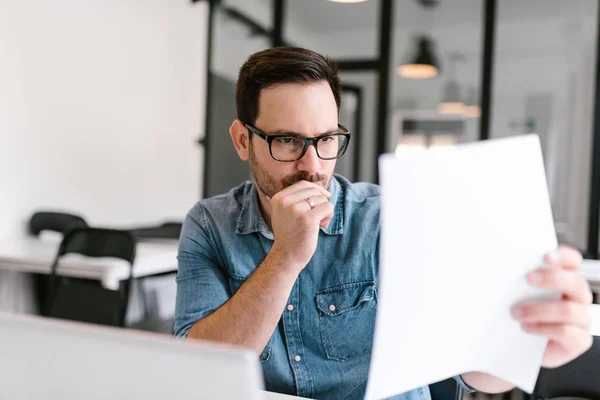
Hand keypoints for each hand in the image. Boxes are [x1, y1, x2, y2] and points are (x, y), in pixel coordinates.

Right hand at [268, 181, 333, 268]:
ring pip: (322, 199)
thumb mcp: (284, 212)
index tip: (323, 197)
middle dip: (321, 201)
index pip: (303, 184)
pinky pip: (327, 207)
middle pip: (314, 190)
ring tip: (319, 223)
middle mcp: (285, 201)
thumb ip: (294, 199)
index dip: (316, 189)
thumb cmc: (289, 234)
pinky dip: (329, 216)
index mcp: (279, 198)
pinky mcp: (308, 218)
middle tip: (320, 216)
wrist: (286, 256)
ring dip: (325, 211)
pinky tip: (322, 225)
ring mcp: (296, 209)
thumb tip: (316, 187)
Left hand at [511, 245, 592, 367]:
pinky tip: (526, 327)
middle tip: (528, 278)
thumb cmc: (521, 313)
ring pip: (568, 310)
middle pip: (576, 282)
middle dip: (551, 278)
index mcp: (565, 279)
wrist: (520, 345)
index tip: (545, 257)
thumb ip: (519, 280)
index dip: (563, 256)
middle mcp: (578, 297)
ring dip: (538, 310)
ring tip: (516, 312)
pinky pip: (566, 332)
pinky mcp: (579, 340)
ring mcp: (582, 319)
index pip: (573, 261)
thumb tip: (500, 267)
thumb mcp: (518, 293)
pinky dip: (543, 328)